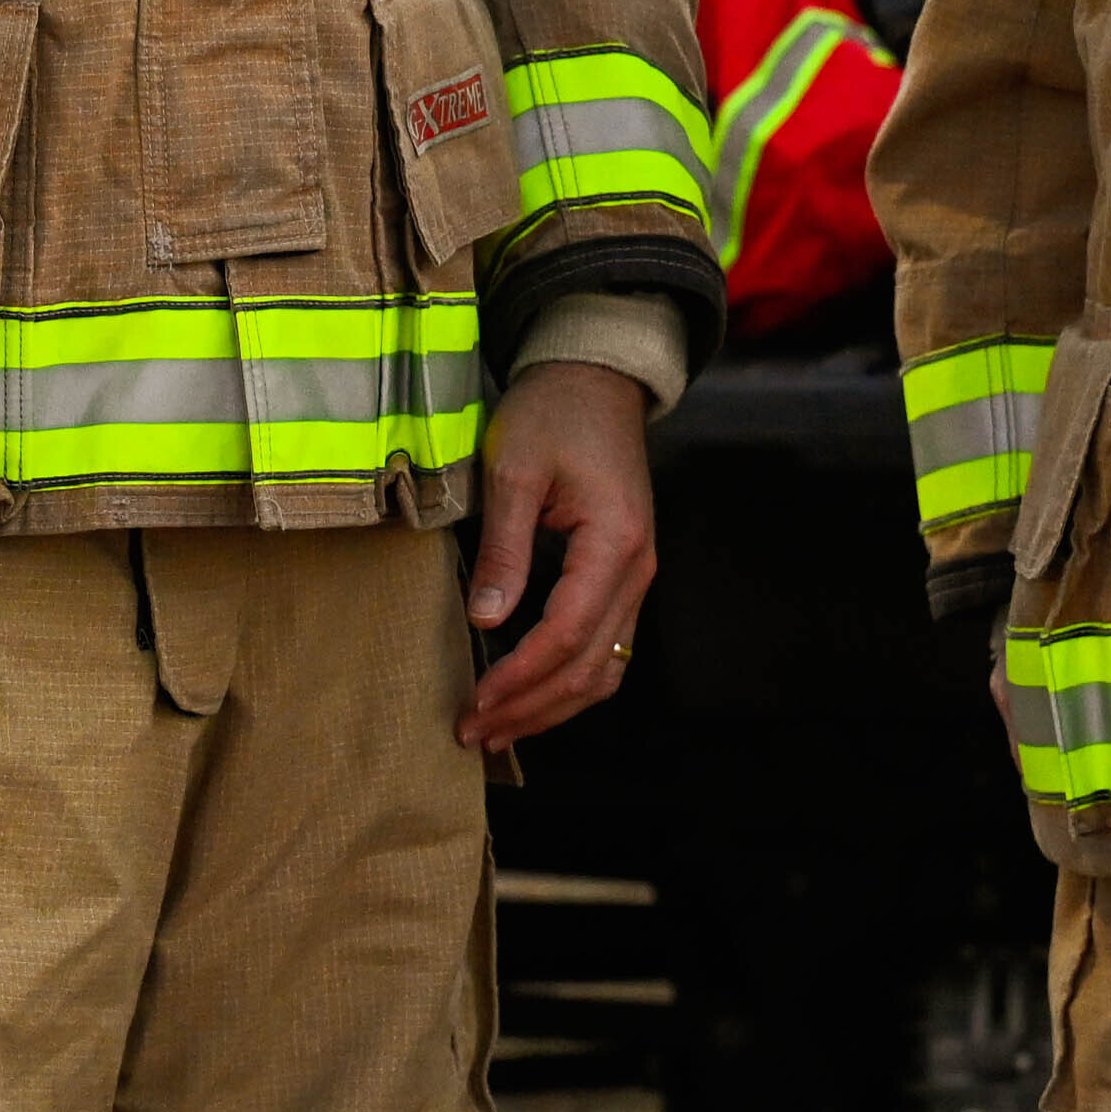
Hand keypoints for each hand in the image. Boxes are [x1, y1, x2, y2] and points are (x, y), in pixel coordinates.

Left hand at [464, 359, 657, 752]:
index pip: (567, 634)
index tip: (475, 702)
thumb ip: (504, 547)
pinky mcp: (622, 575)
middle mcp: (636, 569)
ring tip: (498, 729)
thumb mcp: (515, 469)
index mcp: (614, 543)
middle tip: (474, 733)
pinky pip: (604, 647)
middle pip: (590, 666)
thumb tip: (486, 618)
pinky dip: (568, 680)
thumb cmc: (553, 412)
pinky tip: (530, 695)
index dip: (520, 677)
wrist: (594, 379)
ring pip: (604, 668)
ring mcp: (635, 576)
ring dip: (552, 705)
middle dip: (531, 708)